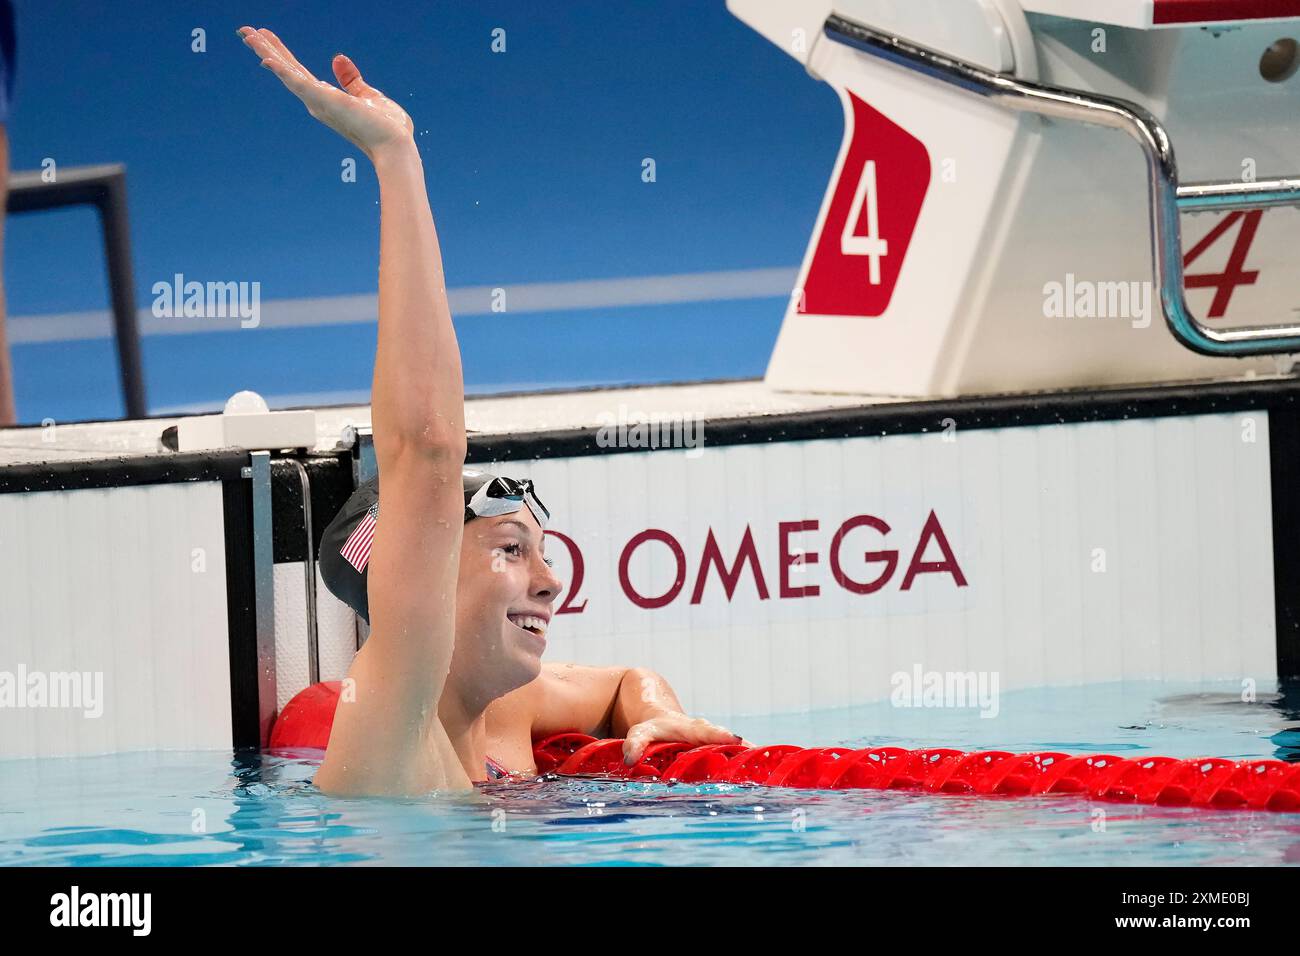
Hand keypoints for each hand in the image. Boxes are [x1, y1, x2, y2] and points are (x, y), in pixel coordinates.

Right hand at [238, 26, 413, 158]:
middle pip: (287, 70)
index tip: (268, 39)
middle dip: (267, 49)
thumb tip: (338, 59)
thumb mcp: (368, 95)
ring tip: (247, 34)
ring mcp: (320, 102)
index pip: (300, 73)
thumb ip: (351, 80)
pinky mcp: (325, 101)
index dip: (283, 56)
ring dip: (266, 53)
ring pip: (287, 73)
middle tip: (246, 30)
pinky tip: (266, 58)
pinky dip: (282, 70)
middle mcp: (318, 102)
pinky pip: (298, 83)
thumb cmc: (387, 128)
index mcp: (328, 100)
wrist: (397, 145)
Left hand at [622, 714, 751, 765]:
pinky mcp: (717, 747)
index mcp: (691, 728)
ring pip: (733, 745)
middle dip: (740, 745)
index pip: (706, 732)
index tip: (737, 741)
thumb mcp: (640, 732)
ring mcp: (714, 739)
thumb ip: (635, 743)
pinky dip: (746, 760)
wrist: (660, 713)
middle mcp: (707, 732)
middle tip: (757, 751)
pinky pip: (732, 753)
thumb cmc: (651, 726)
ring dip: (748, 753)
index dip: (720, 737)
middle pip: (725, 738)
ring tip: (767, 761)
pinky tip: (763, 772)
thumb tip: (630, 759)